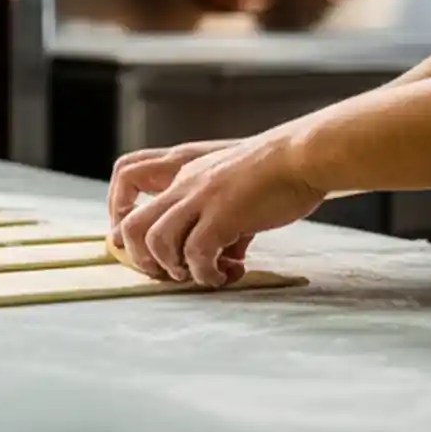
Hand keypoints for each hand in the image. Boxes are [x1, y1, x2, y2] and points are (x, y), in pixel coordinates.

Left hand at [117, 133, 323, 286]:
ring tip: (197, 275)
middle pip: (132, 225)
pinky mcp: (222, 215)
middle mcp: (184, 185)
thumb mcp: (236, 188)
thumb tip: (229, 258)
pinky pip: (196, 254)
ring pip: (156, 240)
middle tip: (170, 273)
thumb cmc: (278, 174)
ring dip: (172, 267)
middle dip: (142, 259)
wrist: (302, 156)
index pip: (128, 184)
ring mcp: (201, 199)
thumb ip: (224, 221)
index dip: (127, 225)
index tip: (151, 250)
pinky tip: (224, 274)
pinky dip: (205, 273)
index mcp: (184, 175)